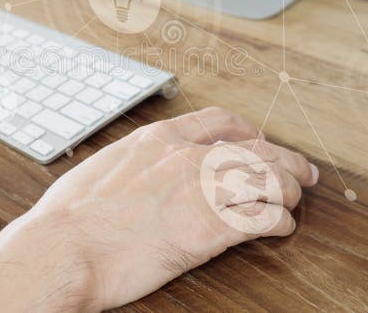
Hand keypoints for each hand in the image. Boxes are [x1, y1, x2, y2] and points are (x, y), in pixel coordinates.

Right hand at [0, 107, 318, 311]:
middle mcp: (187, 157)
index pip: (219, 120)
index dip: (247, 129)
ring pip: (267, 179)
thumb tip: (135, 171)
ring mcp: (202, 189)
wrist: (66, 247)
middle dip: (285, 158)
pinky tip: (279, 228)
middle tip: (301, 170)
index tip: (257, 138)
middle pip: (255, 148)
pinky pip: (263, 218)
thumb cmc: (71, 216)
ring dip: (286, 190)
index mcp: (159, 139)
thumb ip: (131, 164)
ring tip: (291, 201)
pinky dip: (278, 222)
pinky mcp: (211, 227)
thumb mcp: (102, 170)